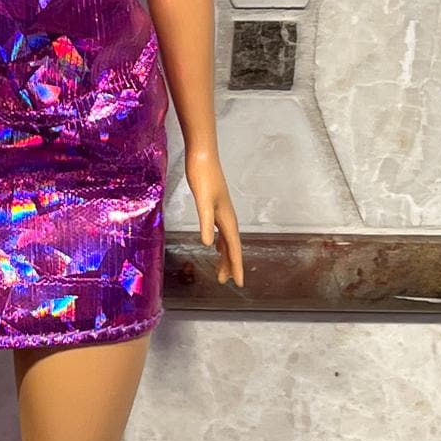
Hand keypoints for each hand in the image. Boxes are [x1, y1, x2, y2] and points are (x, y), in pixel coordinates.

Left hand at [183, 144, 243, 286]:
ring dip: (225, 256)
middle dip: (230, 265)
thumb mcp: (202, 202)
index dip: (237, 267)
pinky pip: (221, 231)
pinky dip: (220, 242)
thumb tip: (208, 245)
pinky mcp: (215, 207)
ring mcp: (222, 212)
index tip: (238, 284)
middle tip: (224, 281)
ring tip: (220, 270)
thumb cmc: (202, 177)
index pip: (234, 249)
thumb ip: (205, 223)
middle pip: (232, 247)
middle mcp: (228, 218)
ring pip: (227, 240)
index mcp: (227, 219)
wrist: (202, 157)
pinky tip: (215, 245)